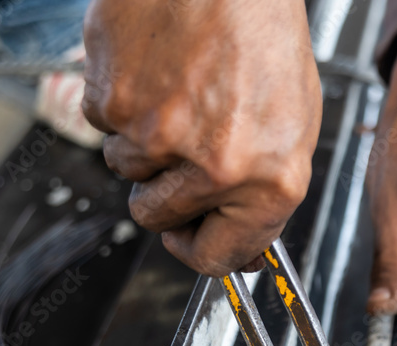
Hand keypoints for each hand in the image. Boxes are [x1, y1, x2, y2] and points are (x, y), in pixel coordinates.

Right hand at [81, 0, 320, 275]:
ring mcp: (158, 136)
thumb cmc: (264, 37)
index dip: (198, 249)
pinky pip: (103, 124)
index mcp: (271, 181)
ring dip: (145, 141)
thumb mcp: (293, 127)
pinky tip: (155, 70)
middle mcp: (215, 167)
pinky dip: (122, 102)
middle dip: (165, 190)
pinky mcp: (113, 101)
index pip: (216, 256)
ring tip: (179, 91)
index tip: (190, 236)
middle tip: (183, 146)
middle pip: (156, 217)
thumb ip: (263, 192)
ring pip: (127, 169)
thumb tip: (242, 245)